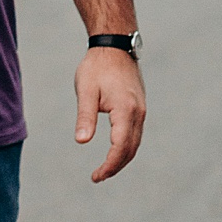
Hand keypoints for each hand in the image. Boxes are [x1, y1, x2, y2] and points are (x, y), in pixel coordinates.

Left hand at [74, 48, 144, 182]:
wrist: (115, 44)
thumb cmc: (97, 66)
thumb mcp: (86, 91)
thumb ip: (85, 117)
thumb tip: (81, 141)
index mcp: (125, 110)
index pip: (120, 147)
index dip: (109, 166)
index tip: (95, 177)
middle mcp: (138, 113)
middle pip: (131, 149)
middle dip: (115, 166)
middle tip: (97, 177)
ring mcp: (140, 110)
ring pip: (135, 143)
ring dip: (122, 158)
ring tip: (105, 169)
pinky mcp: (139, 106)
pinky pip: (135, 133)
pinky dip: (126, 146)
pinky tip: (114, 151)